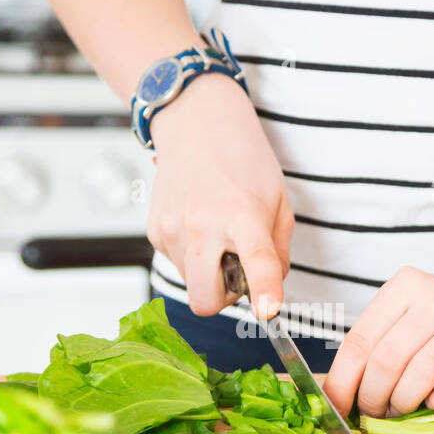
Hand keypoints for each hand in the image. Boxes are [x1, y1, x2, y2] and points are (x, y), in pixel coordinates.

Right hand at [147, 73, 292, 318]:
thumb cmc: (244, 159)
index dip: (263, 290)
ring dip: (208, 274)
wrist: (197, 122)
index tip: (268, 311)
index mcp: (243, 213)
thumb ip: (278, 251)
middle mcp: (202, 224)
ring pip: (191, 286)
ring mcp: (172, 229)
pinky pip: (176, 264)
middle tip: (237, 271)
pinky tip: (199, 225)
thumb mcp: (279, 201)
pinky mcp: (155, 230)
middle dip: (223, 299)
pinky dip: (192, 256)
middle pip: (206, 301)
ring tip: (218, 235)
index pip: (256, 261)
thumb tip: (266, 290)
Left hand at [323, 266, 433, 417]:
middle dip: (370, 397)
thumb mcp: (405, 317)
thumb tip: (336, 397)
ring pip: (417, 377)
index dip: (341, 382)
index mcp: (405, 286)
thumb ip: (373, 346)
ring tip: (399, 408)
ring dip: (400, 403)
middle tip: (372, 411)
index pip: (359, 341)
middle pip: (385, 361)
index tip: (335, 407)